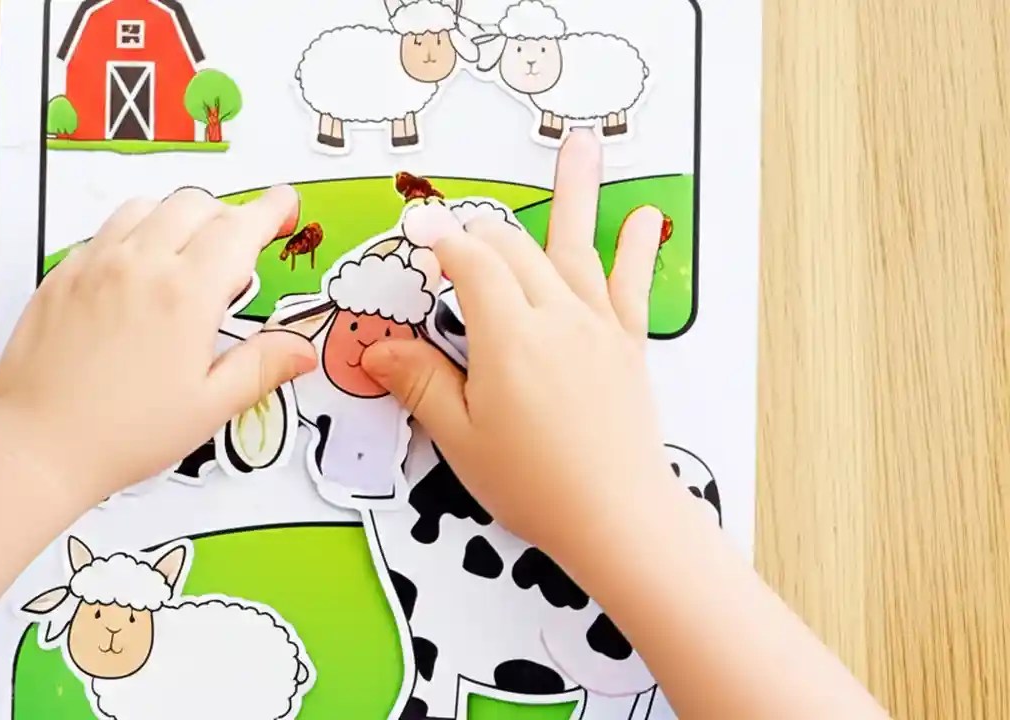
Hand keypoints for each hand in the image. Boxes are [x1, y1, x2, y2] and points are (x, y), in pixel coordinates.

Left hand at [0, 187, 317, 502]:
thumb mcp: (208, 407)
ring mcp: (95, 264)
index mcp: (186, 295)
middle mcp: (140, 266)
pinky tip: (138, 272)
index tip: (284, 205)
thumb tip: (301, 348)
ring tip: (188, 255)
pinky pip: (105, 230)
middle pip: (196, 205)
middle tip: (241, 246)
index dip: (270, 210)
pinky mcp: (63, 275)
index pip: (240, 229)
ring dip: (178, 217)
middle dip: (228, 216)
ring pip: (147, 207)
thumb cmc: (120, 434)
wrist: (36, 445)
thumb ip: (260, 367)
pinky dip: (133, 233)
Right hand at [362, 131, 669, 555]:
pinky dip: (633, 248)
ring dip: (575, 192)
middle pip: (513, 248)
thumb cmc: (540, 485)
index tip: (419, 230)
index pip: (470, 263)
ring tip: (580, 146)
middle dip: (480, 229)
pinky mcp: (625, 343)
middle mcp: (556, 318)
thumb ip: (420, 382)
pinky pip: (629, 283)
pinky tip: (642, 218)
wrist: (617, 515)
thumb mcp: (461, 437)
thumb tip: (380, 349)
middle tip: (457, 224)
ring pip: (575, 245)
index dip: (440, 239)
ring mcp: (596, 326)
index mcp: (509, 338)